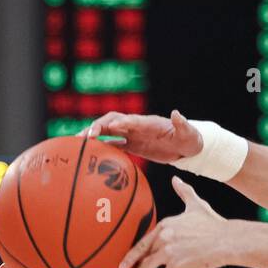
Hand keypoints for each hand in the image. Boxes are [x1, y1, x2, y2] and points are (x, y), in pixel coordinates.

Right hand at [83, 109, 202, 162]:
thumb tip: (177, 113)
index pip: (129, 120)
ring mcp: (133, 135)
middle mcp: (137, 126)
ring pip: (109, 132)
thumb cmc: (190, 138)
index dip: (117, 123)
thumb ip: (182, 124)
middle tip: (83, 137)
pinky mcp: (133, 145)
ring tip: (78, 144)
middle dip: (97, 127)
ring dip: (94, 136)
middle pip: (112, 122)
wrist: (188, 146)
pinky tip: (91, 154)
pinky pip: (115, 144)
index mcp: (148, 123)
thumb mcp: (188, 133)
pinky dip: (103, 147)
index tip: (105, 128)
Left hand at [119, 177, 230, 267]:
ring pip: (149, 265)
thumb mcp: (197, 205)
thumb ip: (184, 192)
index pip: (144, 239)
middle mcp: (164, 237)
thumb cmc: (213, 224)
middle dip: (133, 262)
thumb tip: (176, 178)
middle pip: (143, 253)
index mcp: (166, 224)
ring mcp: (169, 252)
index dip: (134, 249)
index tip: (126, 255)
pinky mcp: (177, 265)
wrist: (226, 240)